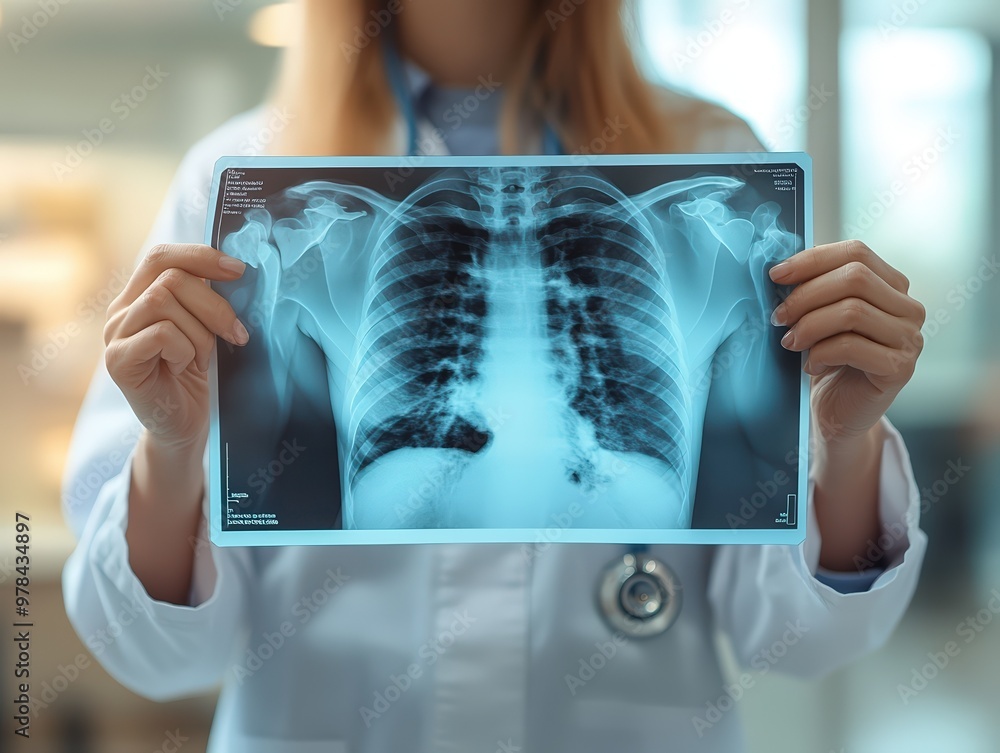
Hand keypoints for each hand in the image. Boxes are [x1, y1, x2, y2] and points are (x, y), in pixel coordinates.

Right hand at [104, 243, 248, 454]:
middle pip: (170, 277)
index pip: (161, 256)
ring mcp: (115, 335)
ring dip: (200, 332)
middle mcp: (120, 311)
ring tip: (202, 358)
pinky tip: (184, 368)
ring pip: (164, 302)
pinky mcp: (117, 361)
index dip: (200, 256)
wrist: (182, 425)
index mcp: (138, 296)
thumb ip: (204, 298)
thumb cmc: (194, 375)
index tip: (238, 271)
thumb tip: (233, 269)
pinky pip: (162, 334)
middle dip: (214, 305)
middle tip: (235, 334)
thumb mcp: (203, 328)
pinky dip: (185, 349)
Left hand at [768, 240, 925, 444]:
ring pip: (852, 311)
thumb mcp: (819, 316)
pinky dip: (821, 353)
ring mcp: (909, 338)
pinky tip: (810, 365)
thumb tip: (781, 267)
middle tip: (777, 317)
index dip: (813, 259)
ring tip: (790, 342)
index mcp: (891, 285)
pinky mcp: (900, 368)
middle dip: (806, 295)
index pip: (856, 252)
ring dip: (809, 325)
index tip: (775, 275)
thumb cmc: (826, 360)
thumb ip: (814, 288)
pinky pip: (852, 346)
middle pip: (855, 278)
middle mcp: (908, 308)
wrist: (837, 413)